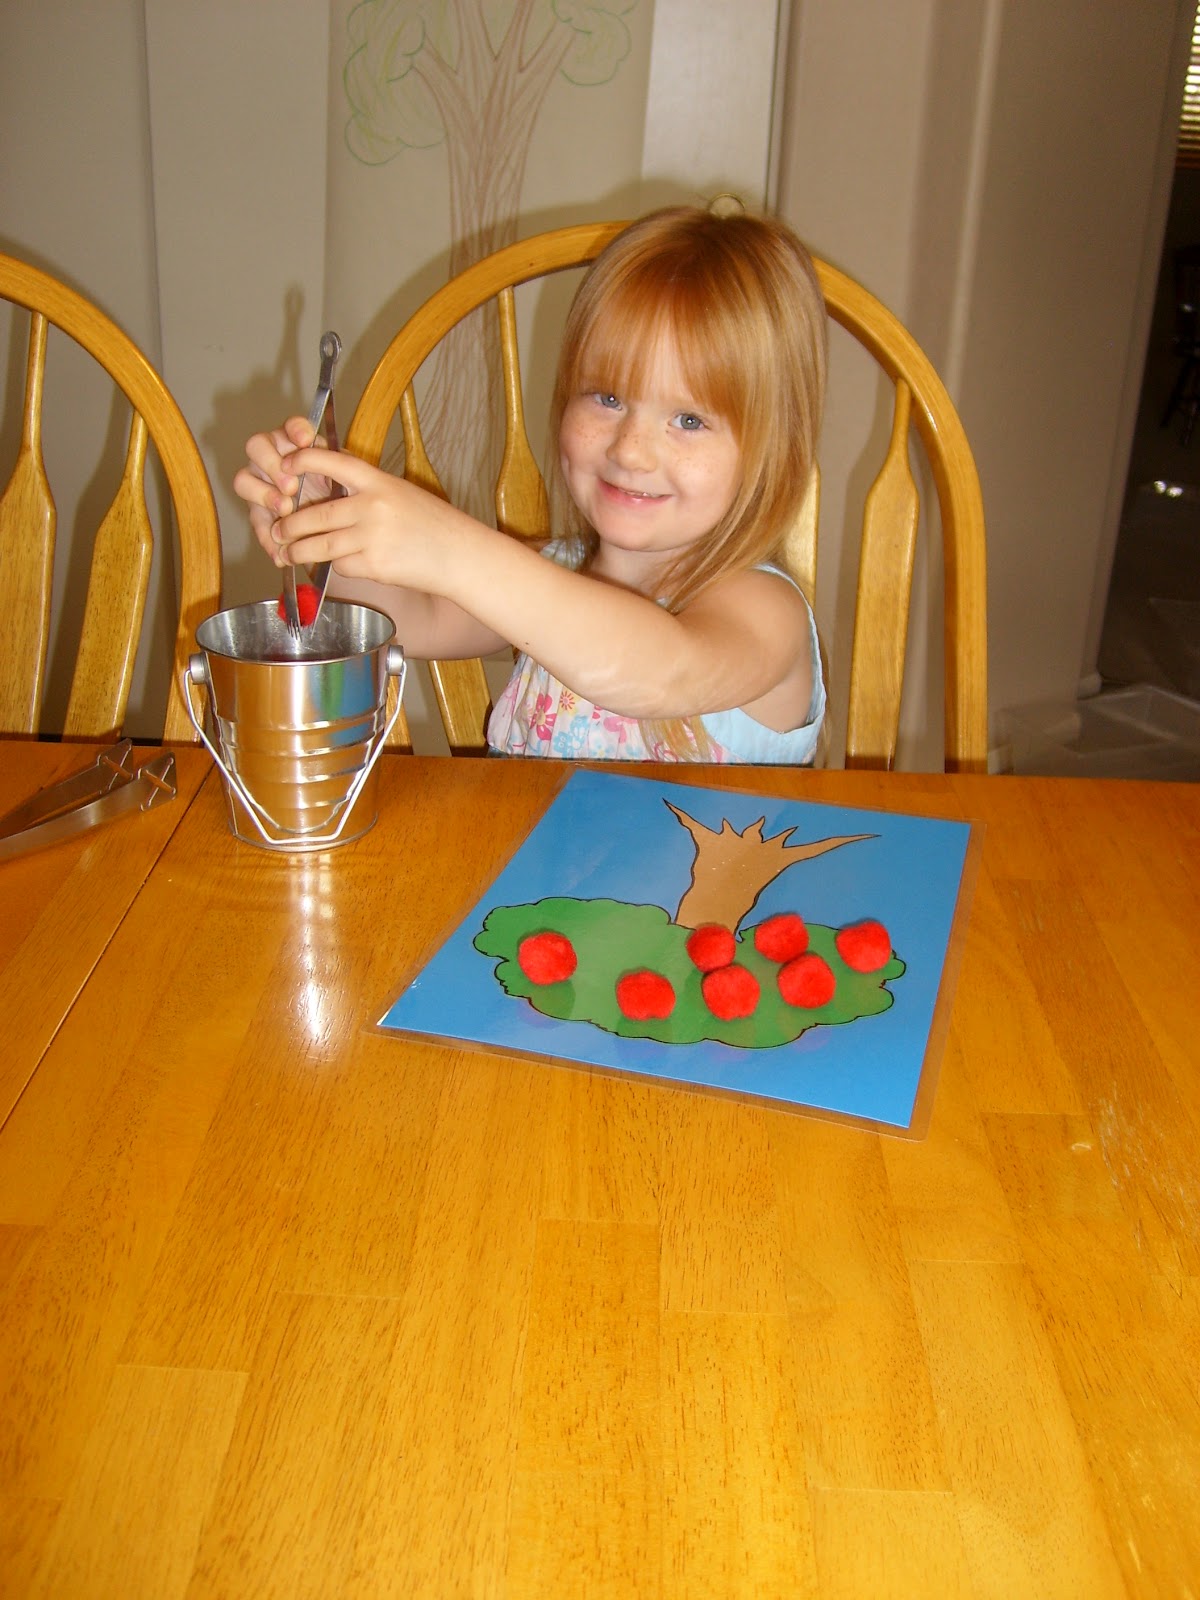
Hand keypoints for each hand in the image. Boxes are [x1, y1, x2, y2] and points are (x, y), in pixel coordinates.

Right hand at [234, 417, 332, 568]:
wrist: (341, 528)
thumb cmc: (342, 496)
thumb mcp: (344, 481)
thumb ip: (334, 467)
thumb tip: (321, 460)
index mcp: (297, 444)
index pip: (290, 427)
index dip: (295, 429)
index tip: (306, 440)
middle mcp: (273, 458)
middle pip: (256, 446)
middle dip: (272, 464)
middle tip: (291, 485)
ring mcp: (261, 484)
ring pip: (243, 479)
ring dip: (263, 494)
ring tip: (285, 509)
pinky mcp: (259, 512)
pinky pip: (255, 522)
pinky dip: (268, 537)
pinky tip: (280, 551)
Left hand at [255, 444, 458, 591]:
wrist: (460, 555)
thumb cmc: (433, 524)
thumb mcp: (401, 493)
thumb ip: (367, 491)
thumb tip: (328, 491)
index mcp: (378, 481)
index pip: (331, 461)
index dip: (302, 461)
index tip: (285, 466)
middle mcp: (372, 506)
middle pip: (316, 513)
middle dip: (290, 524)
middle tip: (277, 529)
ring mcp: (372, 536)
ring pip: (320, 544)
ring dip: (298, 550)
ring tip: (287, 552)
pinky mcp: (374, 565)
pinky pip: (340, 565)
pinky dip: (334, 566)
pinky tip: (337, 565)